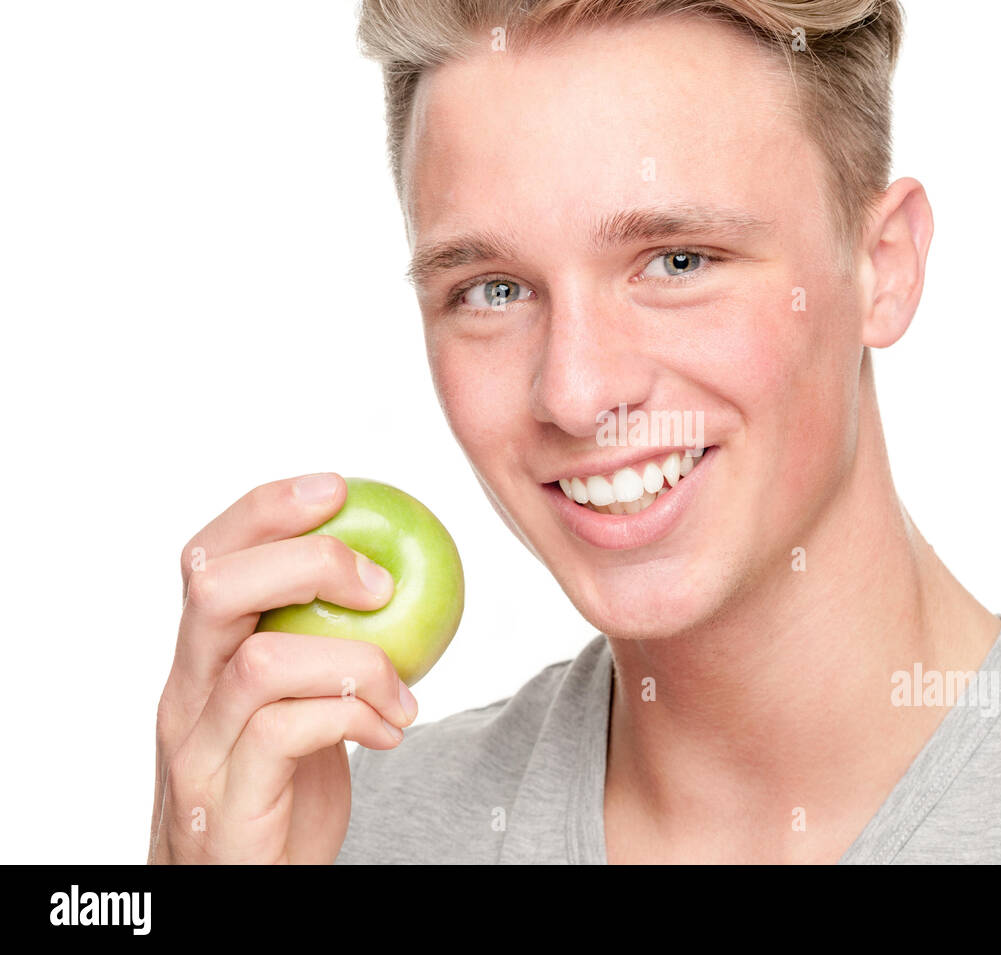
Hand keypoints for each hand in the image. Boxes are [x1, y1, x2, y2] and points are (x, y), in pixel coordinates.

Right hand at [149, 472, 417, 863]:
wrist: (243, 885)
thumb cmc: (277, 785)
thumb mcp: (294, 699)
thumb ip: (319, 642)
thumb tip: (397, 574)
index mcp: (200, 656)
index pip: (208, 557)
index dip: (266, 509)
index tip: (338, 487)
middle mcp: (185, 692)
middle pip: (217, 588)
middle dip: (307, 561)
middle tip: (379, 583)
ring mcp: (198, 747)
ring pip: (263, 662)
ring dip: (356, 660)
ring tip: (400, 687)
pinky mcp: (226, 800)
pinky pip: (290, 732)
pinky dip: (357, 716)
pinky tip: (391, 729)